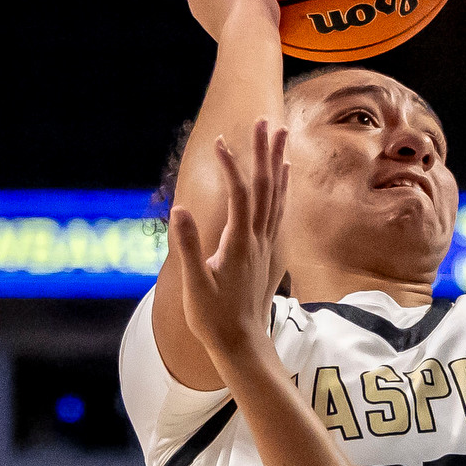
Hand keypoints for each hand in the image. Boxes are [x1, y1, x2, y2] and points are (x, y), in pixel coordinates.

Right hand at [167, 121, 287, 361]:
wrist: (243, 344)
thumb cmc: (214, 318)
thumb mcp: (195, 284)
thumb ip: (188, 246)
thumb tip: (181, 209)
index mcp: (240, 244)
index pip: (241, 195)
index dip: (232, 167)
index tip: (221, 142)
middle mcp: (259, 239)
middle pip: (267, 187)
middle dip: (265, 153)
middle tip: (266, 121)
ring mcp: (267, 244)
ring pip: (277, 195)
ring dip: (278, 163)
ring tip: (280, 134)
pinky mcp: (268, 250)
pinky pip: (280, 211)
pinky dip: (283, 188)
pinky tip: (285, 174)